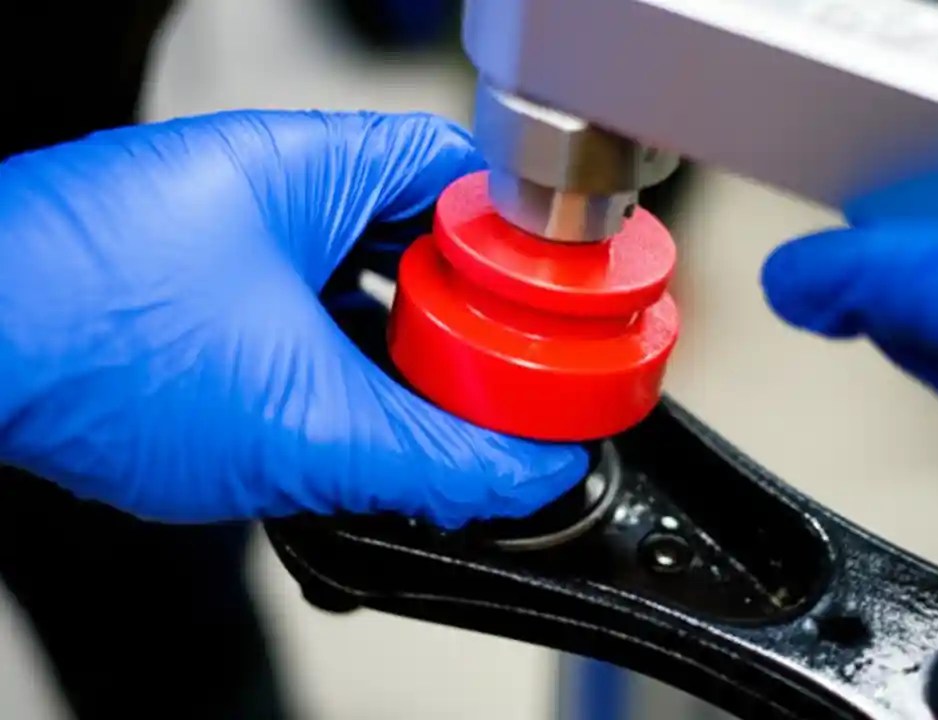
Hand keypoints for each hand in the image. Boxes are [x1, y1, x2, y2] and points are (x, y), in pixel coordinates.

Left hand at [0, 110, 586, 526]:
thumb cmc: (79, 340)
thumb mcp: (304, 417)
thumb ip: (436, 453)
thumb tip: (525, 470)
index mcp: (307, 165)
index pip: (460, 173)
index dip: (520, 240)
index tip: (556, 305)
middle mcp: (262, 188)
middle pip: (410, 235)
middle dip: (457, 312)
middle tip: (495, 376)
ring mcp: (217, 237)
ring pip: (347, 283)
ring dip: (387, 347)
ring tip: (419, 411)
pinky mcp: (182, 291)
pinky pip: (290, 314)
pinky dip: (326, 364)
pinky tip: (339, 422)